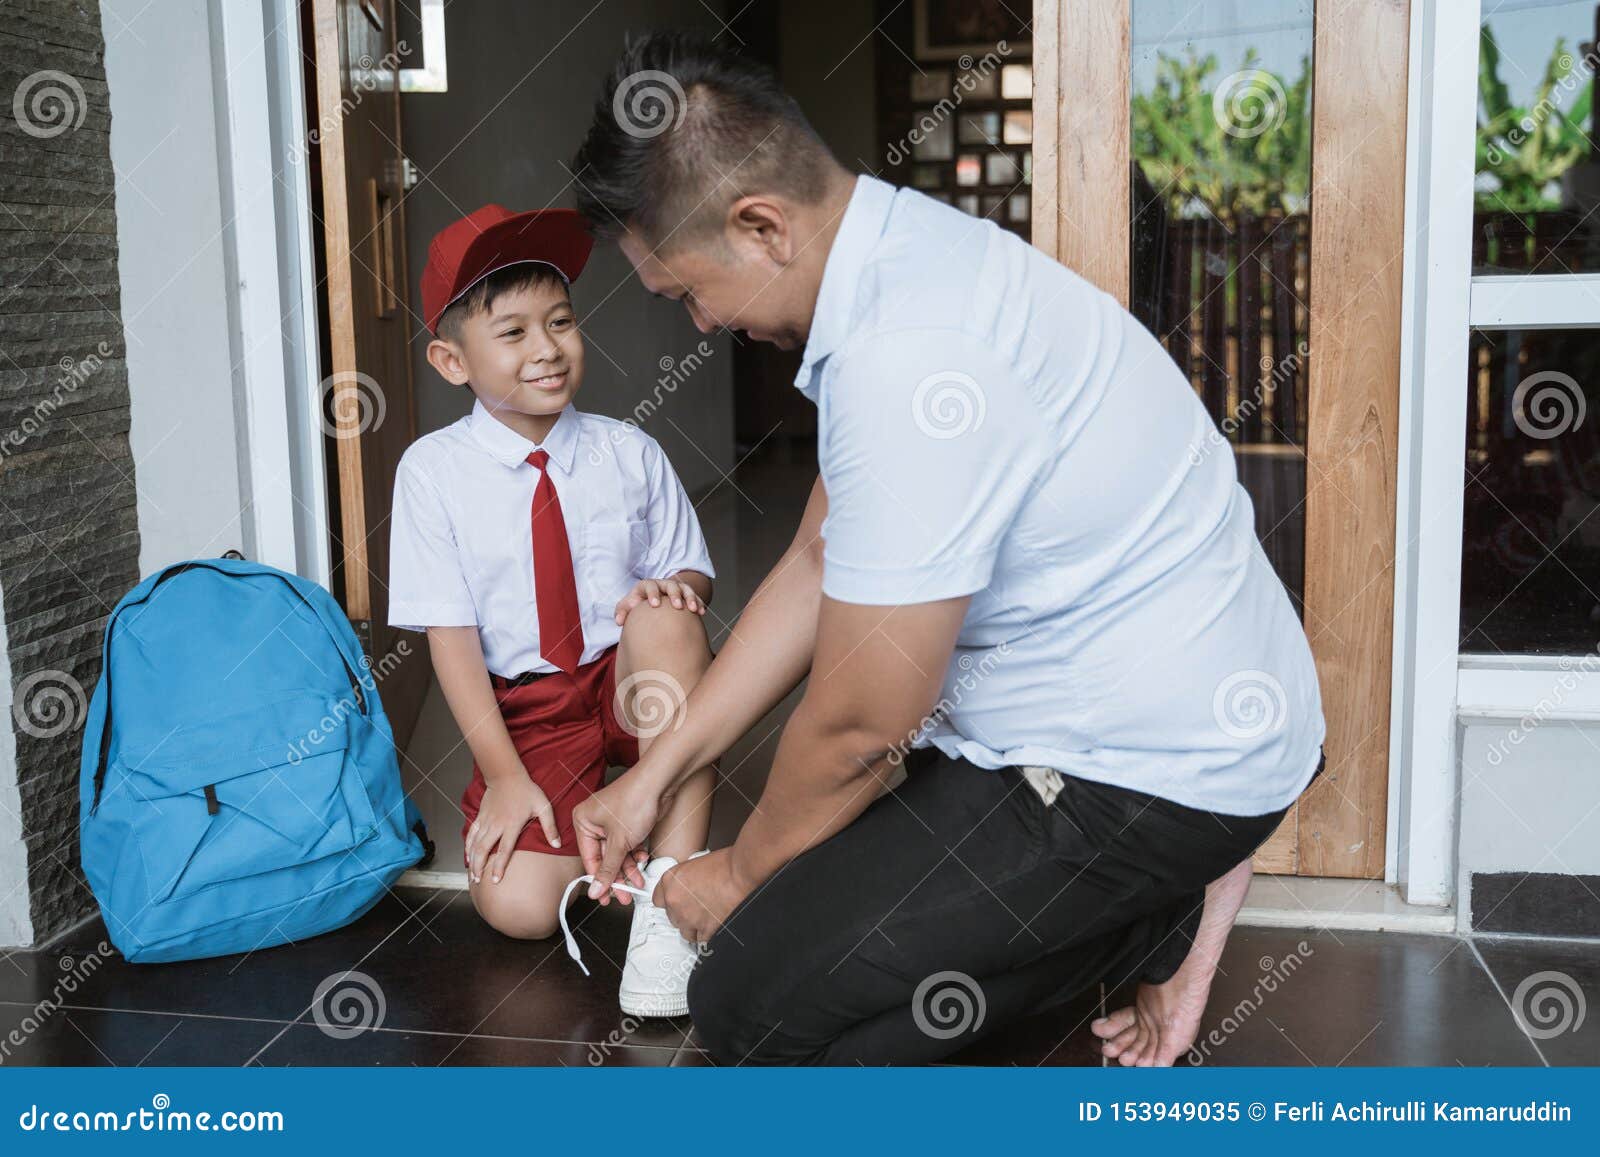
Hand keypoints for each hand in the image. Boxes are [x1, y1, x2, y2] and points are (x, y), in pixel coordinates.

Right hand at [466, 777, 557, 884]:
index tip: (495, 880)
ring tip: (472, 874)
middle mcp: (496, 825)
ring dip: (472, 860)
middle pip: (484, 850)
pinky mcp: (480, 817)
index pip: (504, 850)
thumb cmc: (526, 790)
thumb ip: (550, 827)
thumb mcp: (543, 806)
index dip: (498, 866)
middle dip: (480, 867)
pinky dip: (467, 846)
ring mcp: (486, 821)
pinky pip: (471, 834)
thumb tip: (557, 845)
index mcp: (512, 825)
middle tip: (479, 881)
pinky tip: (467, 856)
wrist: (506, 775)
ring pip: (475, 844)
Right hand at [572, 775, 658, 904]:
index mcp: (583, 821)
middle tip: (624, 896)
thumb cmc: (634, 801)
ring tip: (637, 884)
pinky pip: (628, 845)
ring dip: (628, 869)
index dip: (598, 879)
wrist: (660, 782)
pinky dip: (635, 855)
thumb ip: (608, 869)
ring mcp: (613, 821)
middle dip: (616, 877)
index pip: (589, 858)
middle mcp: (595, 821)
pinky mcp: (629, 822)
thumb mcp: (619, 842)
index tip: (605, 897)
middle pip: (604, 857)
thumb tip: (595, 890)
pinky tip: (643, 863)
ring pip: (618, 853)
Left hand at [614, 577, 705, 624]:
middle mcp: (663, 585)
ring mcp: (676, 588)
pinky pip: (694, 596)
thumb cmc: (638, 604)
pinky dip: (699, 603)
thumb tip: (619, 620)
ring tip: (693, 609)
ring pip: (685, 589)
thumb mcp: (628, 606)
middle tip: (677, 606)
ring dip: (690, 598)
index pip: (650, 586)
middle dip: (674, 595)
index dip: (653, 594)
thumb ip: (622, 612)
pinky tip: (702, 612)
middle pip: (670, 586)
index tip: (654, 604)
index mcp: (647, 586)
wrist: (652, 600)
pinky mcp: (686, 594)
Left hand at [654, 848, 753, 942]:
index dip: (669, 901)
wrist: (742, 872)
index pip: (657, 899)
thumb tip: (686, 889)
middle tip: (698, 907)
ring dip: (694, 927)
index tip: (675, 902)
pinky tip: (714, 925)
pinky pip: (701, 940)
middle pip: (672, 917)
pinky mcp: (704, 929)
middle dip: (683, 914)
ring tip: (706, 917)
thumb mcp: (696, 864)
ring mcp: (688, 917)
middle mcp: (675, 900)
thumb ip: (685, 880)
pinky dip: (707, 934)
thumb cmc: (726, 864)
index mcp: (670, 881)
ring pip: (685, 932)